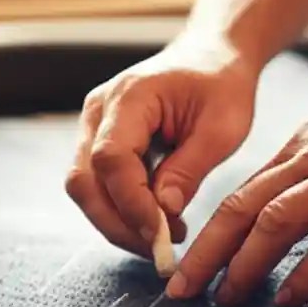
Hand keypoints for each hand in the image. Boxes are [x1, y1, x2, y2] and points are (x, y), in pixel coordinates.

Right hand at [66, 37, 259, 255]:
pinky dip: (120, 210)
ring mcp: (92, 125)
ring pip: (84, 188)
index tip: (162, 236)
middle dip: (117, 224)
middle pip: (84, 180)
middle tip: (159, 251)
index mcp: (129, 97)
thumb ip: (189, 170)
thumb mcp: (223, 128)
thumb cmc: (221, 85)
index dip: (132, 203)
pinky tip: (155, 222)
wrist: (212, 55)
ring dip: (117, 222)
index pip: (111, 159)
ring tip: (163, 238)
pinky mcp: (98, 140)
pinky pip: (97, 184)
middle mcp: (99, 110)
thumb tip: (163, 214)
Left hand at [166, 63, 307, 306]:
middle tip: (180, 289)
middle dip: (205, 252)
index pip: (243, 191)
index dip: (209, 230)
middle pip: (242, 206)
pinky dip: (307, 272)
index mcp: (307, 144)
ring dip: (244, 264)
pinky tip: (290, 299)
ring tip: (224, 298)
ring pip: (275, 222)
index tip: (188, 262)